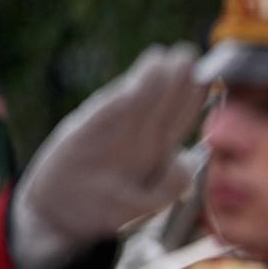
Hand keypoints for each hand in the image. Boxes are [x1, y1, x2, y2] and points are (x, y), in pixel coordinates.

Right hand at [9, 43, 206, 268]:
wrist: (59, 215)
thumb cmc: (106, 207)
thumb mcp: (145, 203)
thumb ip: (169, 186)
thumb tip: (188, 160)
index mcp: (155, 151)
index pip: (178, 118)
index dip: (193, 97)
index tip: (208, 76)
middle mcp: (134, 138)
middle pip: (160, 106)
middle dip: (176, 81)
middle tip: (189, 54)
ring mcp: (108, 134)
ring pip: (135, 105)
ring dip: (150, 82)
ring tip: (163, 58)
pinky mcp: (80, 135)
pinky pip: (105, 116)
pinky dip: (120, 102)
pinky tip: (133, 86)